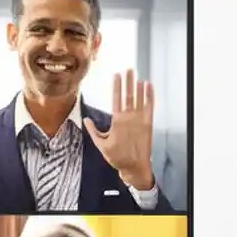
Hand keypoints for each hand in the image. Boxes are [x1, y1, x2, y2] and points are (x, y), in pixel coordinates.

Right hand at [84, 70, 154, 190]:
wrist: (135, 166)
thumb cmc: (117, 157)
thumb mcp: (101, 144)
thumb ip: (93, 131)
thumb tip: (85, 120)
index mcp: (117, 121)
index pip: (116, 98)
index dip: (117, 85)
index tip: (116, 75)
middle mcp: (130, 118)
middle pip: (128, 95)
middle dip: (128, 81)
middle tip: (128, 69)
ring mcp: (140, 120)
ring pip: (140, 99)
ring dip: (139, 86)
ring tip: (138, 75)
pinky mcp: (149, 124)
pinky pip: (150, 107)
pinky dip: (150, 96)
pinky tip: (149, 87)